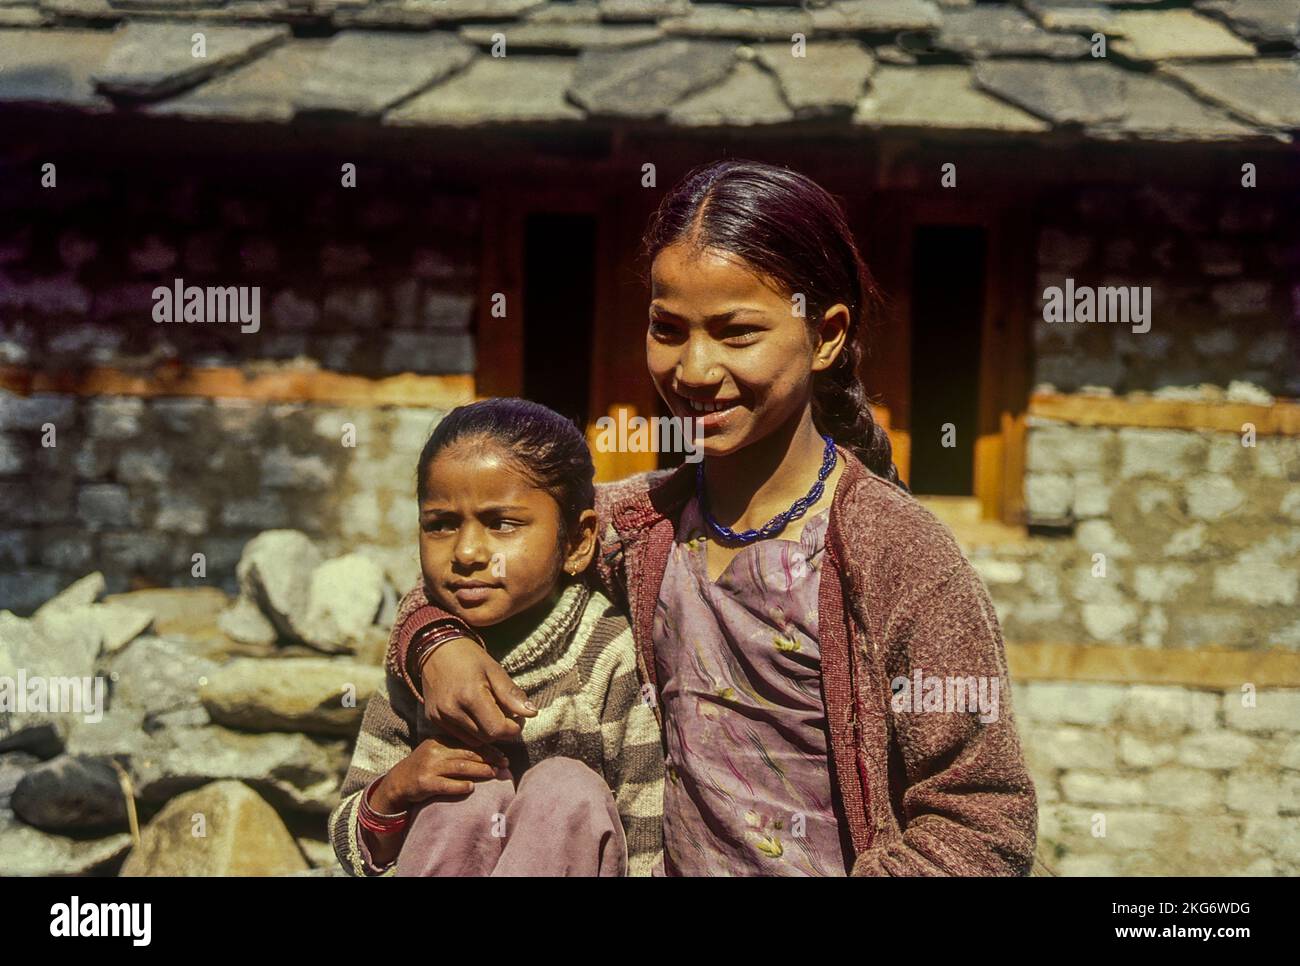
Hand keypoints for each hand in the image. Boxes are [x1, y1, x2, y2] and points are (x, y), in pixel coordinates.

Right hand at [377, 737, 505, 811]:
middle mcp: (434, 751)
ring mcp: (429, 767)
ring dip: (480, 771)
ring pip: (461, 767)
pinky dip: (461, 786)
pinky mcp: (424, 783)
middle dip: (489, 759)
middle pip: (468, 753)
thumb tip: (489, 752)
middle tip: (504, 765)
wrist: (398, 782)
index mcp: (440, 740)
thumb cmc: (425, 766)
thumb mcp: (438, 750)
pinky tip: (471, 788)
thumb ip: (457, 749)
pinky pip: (447, 785)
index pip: (468, 742)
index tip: (503, 755)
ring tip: (494, 774)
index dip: (488, 748)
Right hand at [419, 637, 537, 746]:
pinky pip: (459, 736)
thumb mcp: (494, 670)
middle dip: (502, 730)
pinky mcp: (433, 719)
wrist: (436, 649)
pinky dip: (472, 731)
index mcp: (470, 695)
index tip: (518, 718)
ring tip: (491, 714)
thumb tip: (532, 713)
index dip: (513, 728)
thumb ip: (511, 694)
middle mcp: (452, 710)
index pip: (497, 729)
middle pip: (487, 737)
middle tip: (507, 715)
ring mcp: (440, 716)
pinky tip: (476, 716)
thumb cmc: (469, 657)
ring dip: (487, 733)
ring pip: (474, 740)